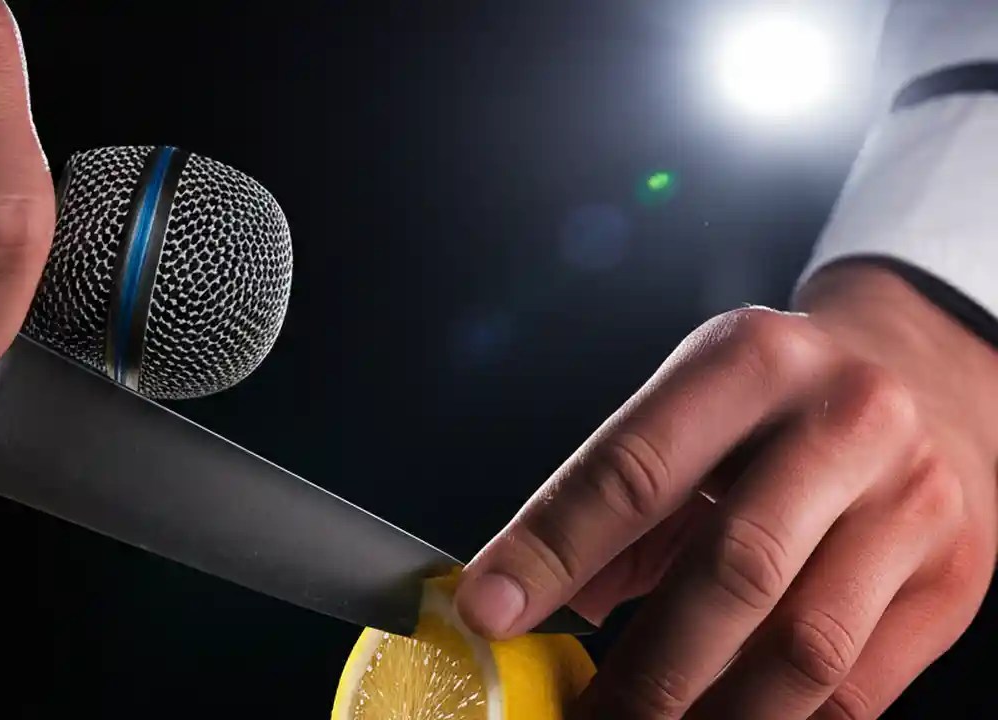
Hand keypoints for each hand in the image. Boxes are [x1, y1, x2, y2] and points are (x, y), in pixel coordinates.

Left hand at [455, 263, 997, 717]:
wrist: (925, 379)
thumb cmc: (775, 407)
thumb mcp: (692, 414)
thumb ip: (614, 503)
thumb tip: (523, 604)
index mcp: (749, 360)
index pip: (633, 469)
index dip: (550, 550)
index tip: (487, 614)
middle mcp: (844, 418)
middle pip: (732, 569)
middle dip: (644, 669)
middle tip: (584, 718)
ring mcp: (913, 500)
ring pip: (804, 646)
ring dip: (712, 715)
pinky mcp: (956, 576)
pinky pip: (859, 689)